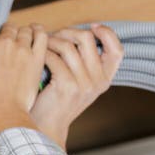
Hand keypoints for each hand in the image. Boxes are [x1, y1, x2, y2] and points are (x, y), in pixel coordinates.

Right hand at [0, 20, 47, 139]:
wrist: (2, 114)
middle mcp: (3, 42)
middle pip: (6, 27)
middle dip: (3, 32)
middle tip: (2, 45)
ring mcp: (22, 49)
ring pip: (24, 30)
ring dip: (21, 34)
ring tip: (19, 42)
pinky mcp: (36, 59)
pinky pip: (41, 36)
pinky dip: (39, 31)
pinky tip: (36, 32)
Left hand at [29, 23, 123, 149]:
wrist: (47, 128)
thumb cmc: (58, 102)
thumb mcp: (80, 84)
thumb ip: (85, 64)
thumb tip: (79, 33)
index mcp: (105, 79)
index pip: (117, 50)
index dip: (107, 33)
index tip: (93, 27)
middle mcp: (98, 81)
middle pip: (88, 40)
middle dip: (68, 32)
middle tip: (54, 36)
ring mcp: (84, 84)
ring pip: (68, 46)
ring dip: (52, 41)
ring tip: (42, 45)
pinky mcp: (67, 86)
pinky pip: (54, 57)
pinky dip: (44, 53)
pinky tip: (38, 57)